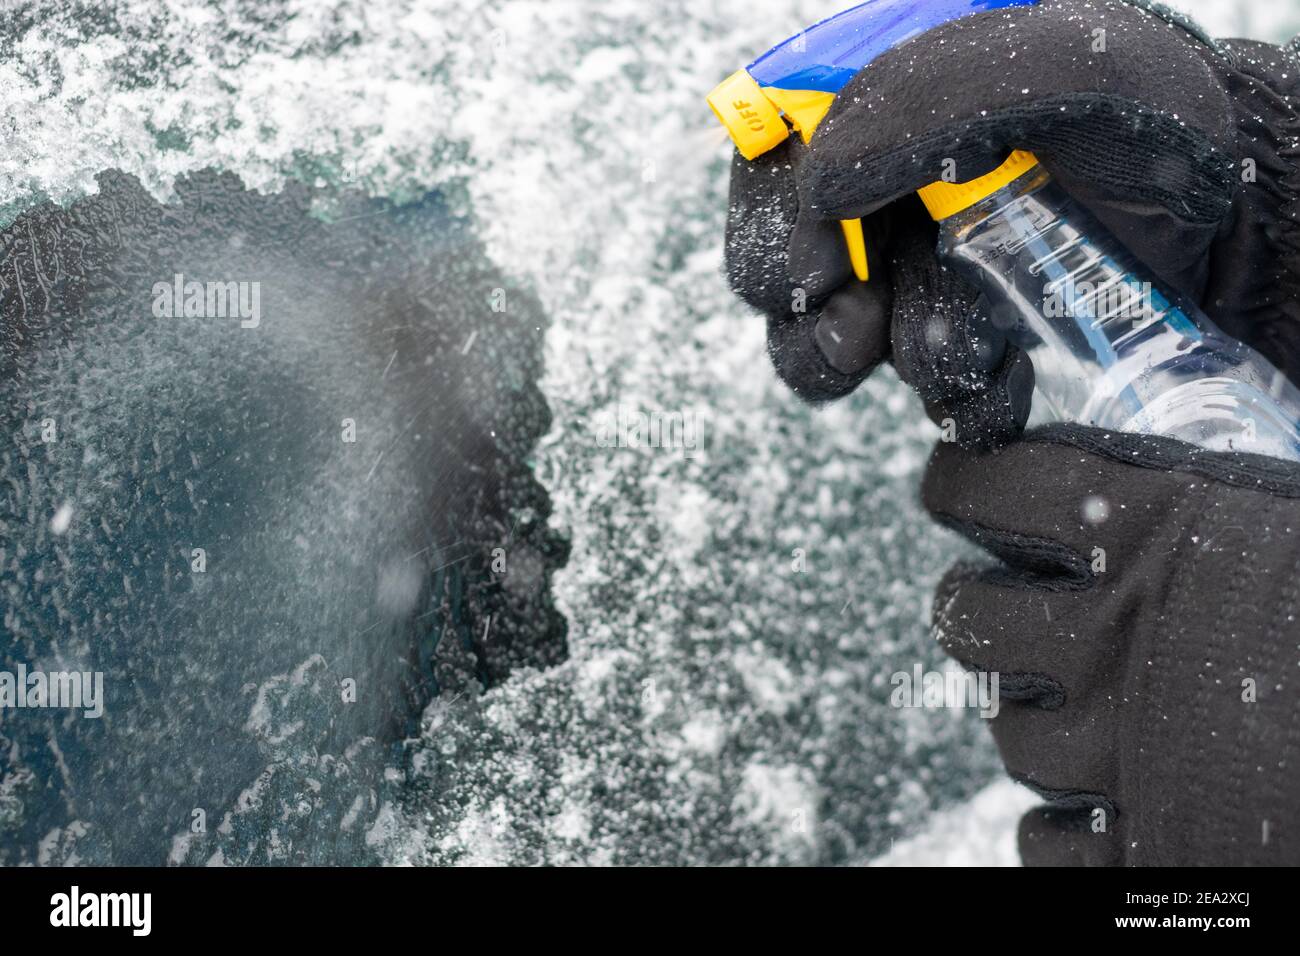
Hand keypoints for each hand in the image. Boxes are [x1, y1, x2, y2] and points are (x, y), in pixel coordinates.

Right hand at [725, 0, 1299, 443]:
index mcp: (886, 106)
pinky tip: (1003, 382)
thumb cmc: (1155, 123)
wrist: (1233, 220)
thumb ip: (934, 95)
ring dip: (891, 359)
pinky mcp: (960, 336)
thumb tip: (818, 184)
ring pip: (836, 342)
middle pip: (784, 265)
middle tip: (859, 326)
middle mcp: (886, 191)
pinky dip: (953, 398)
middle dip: (817, 313)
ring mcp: (918, 268)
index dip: (766, 223)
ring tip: (962, 354)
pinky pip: (918, 388)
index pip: (769, 156)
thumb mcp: (1065, 70)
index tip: (809, 271)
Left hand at [923, 424, 1299, 864]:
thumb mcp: (1286, 526)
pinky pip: (1042, 837)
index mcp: (1155, 534)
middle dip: (975, 607)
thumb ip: (1205, 512)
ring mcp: (1116, 750)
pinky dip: (1061, 822)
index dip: (958, 484)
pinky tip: (1104, 803)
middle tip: (1002, 607)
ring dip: (1031, 716)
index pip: (994, 487)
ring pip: (1005, 728)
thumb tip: (1149, 497)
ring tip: (1087, 712)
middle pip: (966, 615)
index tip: (952, 486)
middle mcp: (1110, 637)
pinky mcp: (1141, 849)